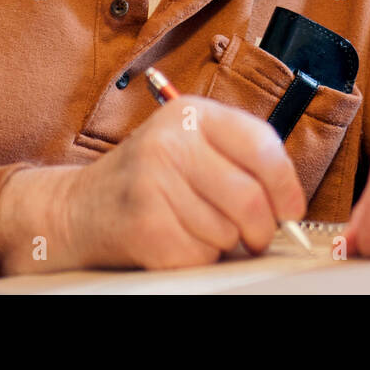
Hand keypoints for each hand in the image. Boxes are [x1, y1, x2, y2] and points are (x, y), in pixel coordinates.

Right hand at [0, 95, 305, 274]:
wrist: (79, 207)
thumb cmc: (147, 177)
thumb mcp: (190, 143)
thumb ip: (238, 155)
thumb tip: (290, 200)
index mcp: (190, 112)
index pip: (261, 145)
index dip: (286, 185)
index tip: (291, 208)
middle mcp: (170, 140)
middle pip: (251, 198)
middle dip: (261, 228)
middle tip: (254, 234)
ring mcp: (153, 181)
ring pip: (228, 230)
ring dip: (224, 242)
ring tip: (198, 226)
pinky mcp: (145, 224)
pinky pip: (201, 254)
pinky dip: (198, 257)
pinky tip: (177, 239)